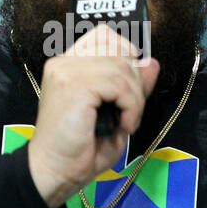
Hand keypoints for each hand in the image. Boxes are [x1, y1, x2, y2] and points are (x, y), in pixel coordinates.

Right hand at [27, 23, 159, 207]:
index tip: (130, 89)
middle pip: (118, 49)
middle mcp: (65, 62)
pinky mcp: (73, 85)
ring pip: (122, 67)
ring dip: (135, 99)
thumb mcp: (115, 112)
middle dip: (136, 81)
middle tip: (131, 112)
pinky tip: (122, 125)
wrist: (54, 171)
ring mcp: (66, 71)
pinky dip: (130, 106)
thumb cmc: (79, 148)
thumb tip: (151, 62)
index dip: (126, 55)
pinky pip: (118, 84)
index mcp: (69, 65)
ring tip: (127, 122)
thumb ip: (132, 86)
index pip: (104, 35)